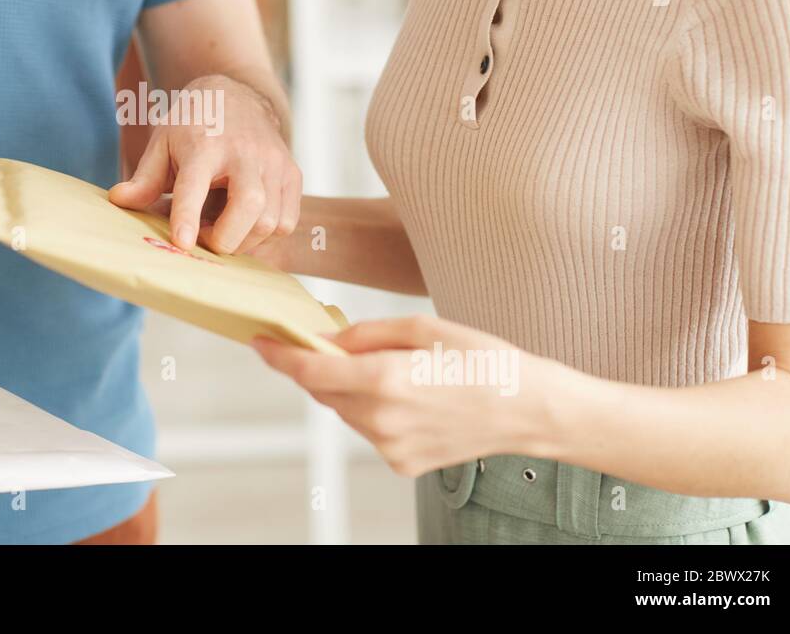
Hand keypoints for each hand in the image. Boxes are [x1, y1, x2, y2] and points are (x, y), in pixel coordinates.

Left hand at [108, 75, 300, 254]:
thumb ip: (143, 178)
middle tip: (204, 239)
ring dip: (243, 240)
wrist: (238, 95)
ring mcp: (274, 163)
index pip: (195, 183)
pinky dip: (265, 235)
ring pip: (270, 221)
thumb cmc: (194, 125)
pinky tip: (245, 224)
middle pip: (249, 207)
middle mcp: (245, 152)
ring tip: (221, 228)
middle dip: (225, 239)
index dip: (188, 215)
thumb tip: (118, 201)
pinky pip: (286, 222)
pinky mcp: (292, 175)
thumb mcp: (162, 143)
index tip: (183, 243)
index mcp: (205, 144)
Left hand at [253, 315, 565, 475]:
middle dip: (323, 367)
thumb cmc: (483, 359)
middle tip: (340, 345)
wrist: (528, 409)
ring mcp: (390, 446)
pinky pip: (370, 430)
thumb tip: (328, 341)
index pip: (310, 372)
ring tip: (396, 372)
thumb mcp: (423, 327)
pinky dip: (376, 411)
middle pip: (325, 391)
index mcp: (386, 380)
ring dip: (351, 389)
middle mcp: (382, 419)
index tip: (261, 342)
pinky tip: (411, 399)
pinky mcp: (402, 463)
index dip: (279, 356)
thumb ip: (365, 334)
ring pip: (346, 411)